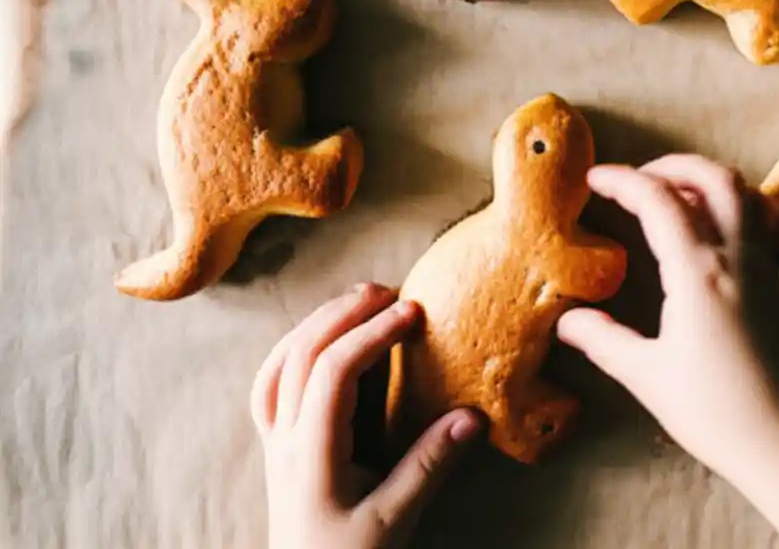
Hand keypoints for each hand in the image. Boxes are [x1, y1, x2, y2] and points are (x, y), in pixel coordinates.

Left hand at [251, 284, 483, 548]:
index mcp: (311, 454)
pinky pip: (271, 384)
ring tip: (356, 302)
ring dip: (316, 324)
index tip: (412, 311)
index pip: (333, 372)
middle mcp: (285, 441)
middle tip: (388, 291)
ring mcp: (274, 443)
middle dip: (343, 314)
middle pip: (301, 355)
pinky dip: (293, 349)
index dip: (371, 334)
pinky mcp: (277, 449)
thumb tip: (473, 416)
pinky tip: (318, 339)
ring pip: (279, 364)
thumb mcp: (395, 521)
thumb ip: (429, 466)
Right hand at [556, 155, 778, 475]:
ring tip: (668, 195)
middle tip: (635, 178)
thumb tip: (568, 321)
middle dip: (671, 164)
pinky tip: (702, 233)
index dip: (623, 180)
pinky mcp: (776, 286)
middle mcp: (738, 259)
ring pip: (743, 193)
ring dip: (704, 178)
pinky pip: (755, 221)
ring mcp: (764, 269)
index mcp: (700, 273)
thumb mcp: (648, 376)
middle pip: (713, 177)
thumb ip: (605, 340)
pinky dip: (726, 205)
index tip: (594, 179)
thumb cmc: (718, 414)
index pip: (660, 200)